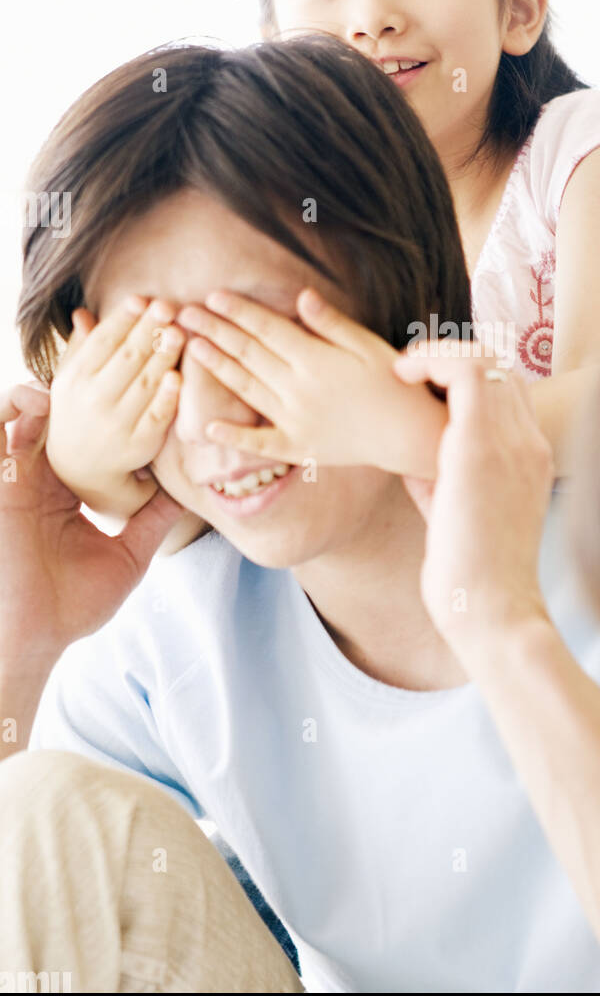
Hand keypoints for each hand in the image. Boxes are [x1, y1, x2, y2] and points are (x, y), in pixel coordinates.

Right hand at [0, 380, 184, 667]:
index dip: (114, 405)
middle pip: (62, 416)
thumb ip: (152, 519)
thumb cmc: (74, 606)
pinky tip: (39, 401)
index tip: (145, 377)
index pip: (90, 435)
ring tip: (79, 370)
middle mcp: (42, 479)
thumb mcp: (128, 555)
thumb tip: (185, 492)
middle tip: (114, 356)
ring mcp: (17, 480)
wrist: (32, 638)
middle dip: (89, 382)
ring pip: (25, 413)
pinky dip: (12, 411)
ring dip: (50, 389)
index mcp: (68, 490)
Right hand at [45, 295, 184, 516]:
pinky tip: (178, 376)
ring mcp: (118, 424)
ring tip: (179, 332)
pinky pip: (156, 416)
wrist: (82, 466)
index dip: (123, 320)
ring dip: (163, 357)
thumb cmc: (80, 409)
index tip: (142, 299)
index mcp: (76, 379)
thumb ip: (82, 346)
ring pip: (144, 385)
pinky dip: (167, 397)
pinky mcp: (140, 443)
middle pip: (126, 359)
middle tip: (168, 307)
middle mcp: (94, 400)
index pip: (103, 343)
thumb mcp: (72, 378)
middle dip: (148, 331)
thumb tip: (83, 313)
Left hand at [175, 287, 447, 476]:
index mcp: (316, 360)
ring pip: (247, 390)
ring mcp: (296, 421)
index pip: (268, 330)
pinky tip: (206, 427)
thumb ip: (332, 323)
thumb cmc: (394, 382)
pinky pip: (259, 442)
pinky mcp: (299, 448)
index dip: (239, 312)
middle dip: (215, 331)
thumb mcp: (369, 346)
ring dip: (216, 368)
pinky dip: (233, 436)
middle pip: (249, 355)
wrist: (410, 435)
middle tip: (183, 313)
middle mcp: (300, 390)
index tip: (213, 296)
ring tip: (191, 347)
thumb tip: (300, 296)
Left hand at [392, 346, 554, 650]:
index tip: (423, 387)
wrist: (493, 612)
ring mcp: (511, 441)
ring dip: (438, 353)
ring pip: (484, 357)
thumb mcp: (455, 510)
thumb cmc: (471, 574)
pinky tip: (402, 376)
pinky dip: (432, 361)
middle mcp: (529, 441)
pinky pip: (466, 372)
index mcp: (531, 457)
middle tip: (409, 371)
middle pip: (500, 365)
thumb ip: (439, 474)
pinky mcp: (482, 447)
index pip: (509, 388)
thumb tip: (406, 449)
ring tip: (403, 370)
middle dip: (450, 356)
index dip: (466, 374)